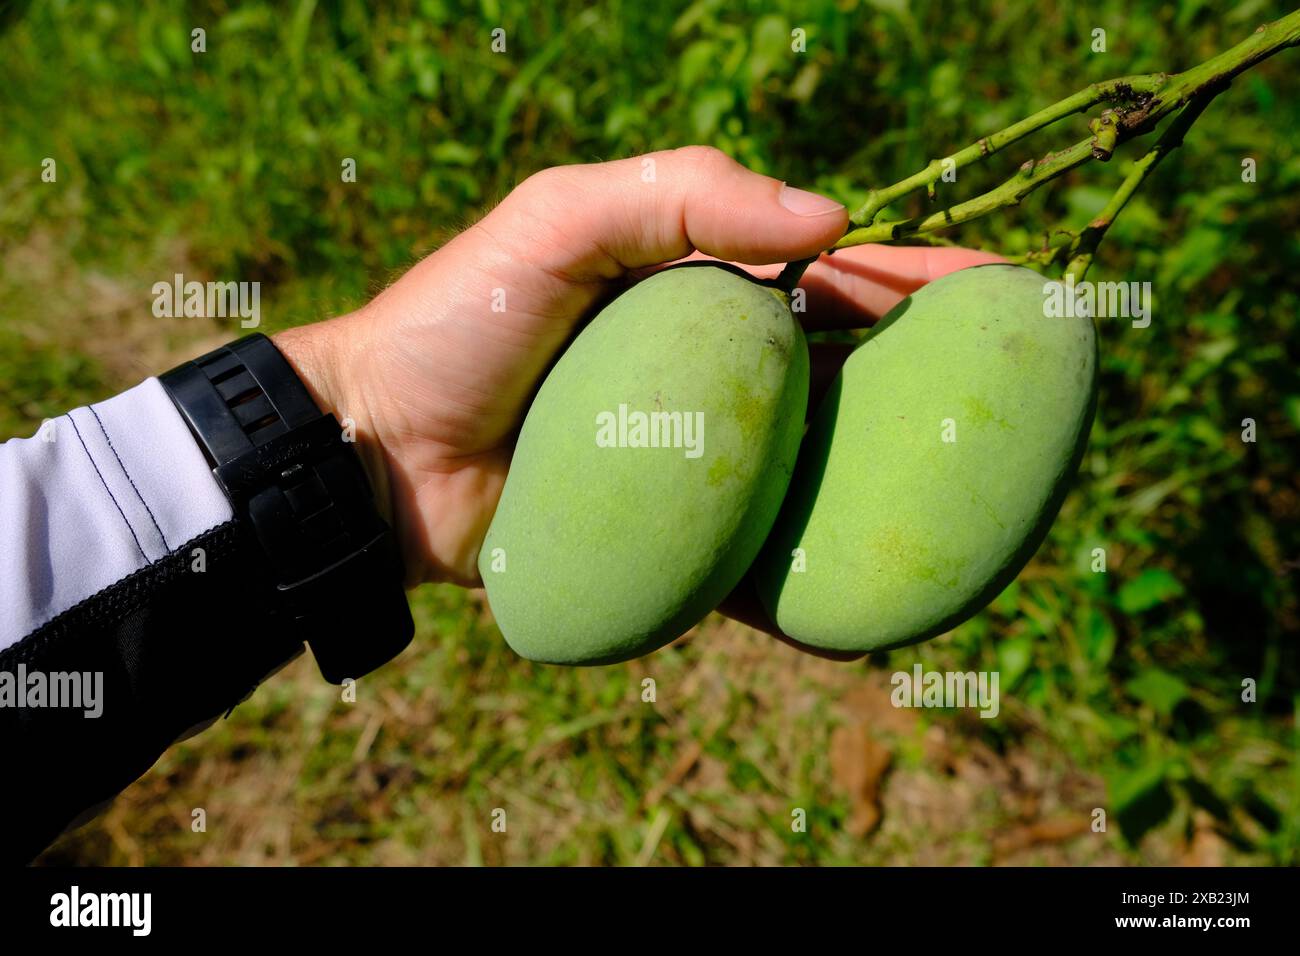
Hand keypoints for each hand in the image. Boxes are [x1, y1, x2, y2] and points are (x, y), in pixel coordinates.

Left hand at [273, 147, 999, 607]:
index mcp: (698, 294)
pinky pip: (759, 561)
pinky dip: (815, 574)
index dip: (923, 280)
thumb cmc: (460, 323)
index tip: (1010, 289)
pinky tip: (880, 593)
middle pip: (848, 380)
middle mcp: (708, 378)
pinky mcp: (670, 543)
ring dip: (896, 485)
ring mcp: (694, 465)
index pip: (835, 280)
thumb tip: (833, 221)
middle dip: (938, 386)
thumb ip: (679, 198)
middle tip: (1032, 401)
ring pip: (818, 473)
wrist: (375, 453)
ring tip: (983, 502)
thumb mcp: (557, 220)